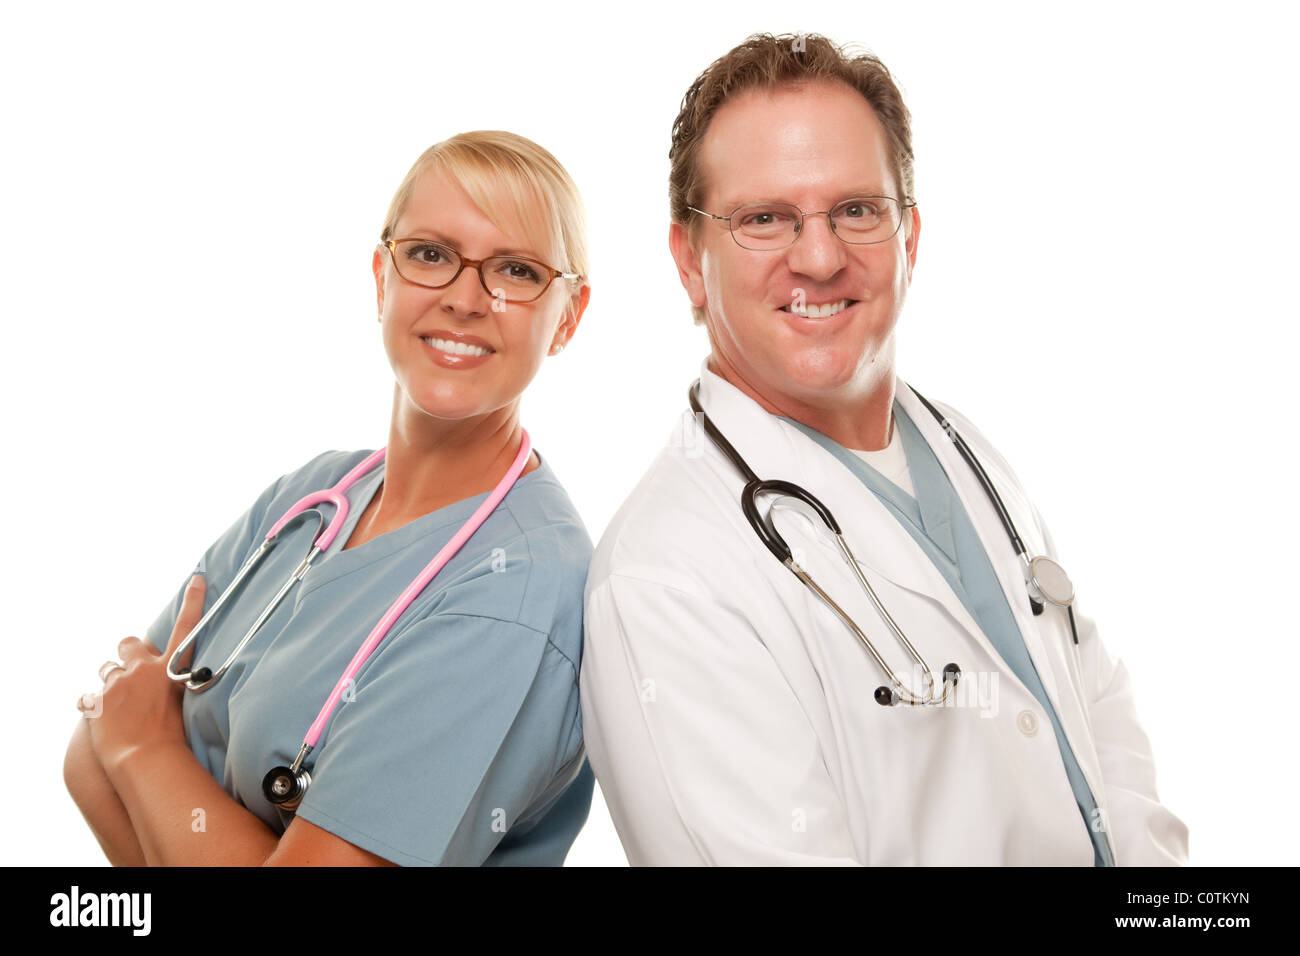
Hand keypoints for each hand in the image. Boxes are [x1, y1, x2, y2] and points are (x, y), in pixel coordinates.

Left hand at [84, 575, 205, 771]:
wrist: (145, 760)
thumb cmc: (172, 739)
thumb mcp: (184, 704)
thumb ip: (174, 686)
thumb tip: (168, 684)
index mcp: (169, 668)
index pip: (186, 626)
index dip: (193, 600)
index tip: (197, 579)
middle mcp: (140, 669)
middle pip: (129, 643)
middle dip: (127, 652)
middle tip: (132, 671)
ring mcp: (115, 684)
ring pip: (106, 670)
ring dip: (112, 681)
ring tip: (120, 705)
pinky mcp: (95, 702)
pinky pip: (88, 699)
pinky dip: (94, 707)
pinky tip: (104, 721)